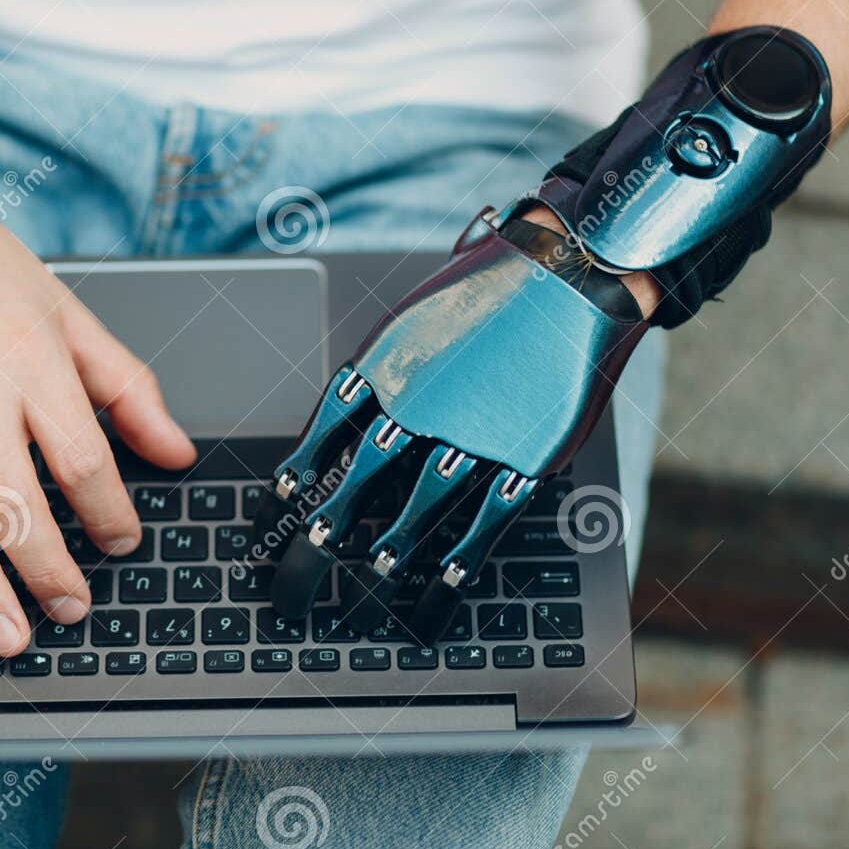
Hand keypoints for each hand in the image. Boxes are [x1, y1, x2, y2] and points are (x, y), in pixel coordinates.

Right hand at [0, 142, 195, 656]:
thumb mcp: (70, 315)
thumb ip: (127, 387)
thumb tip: (175, 449)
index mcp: (31, 363)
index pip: (80, 457)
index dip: (110, 511)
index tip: (123, 540)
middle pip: (16, 501)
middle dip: (50, 567)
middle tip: (74, 607)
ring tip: (6, 635)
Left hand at [263, 204, 655, 640]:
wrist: (570, 270)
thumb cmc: (488, 287)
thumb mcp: (415, 318)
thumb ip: (382, 370)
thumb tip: (348, 419)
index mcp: (387, 366)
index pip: (325, 432)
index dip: (299, 473)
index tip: (278, 502)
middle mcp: (422, 404)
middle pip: (362, 479)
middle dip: (330, 525)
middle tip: (308, 558)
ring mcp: (475, 433)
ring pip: (420, 506)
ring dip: (394, 544)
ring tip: (372, 574)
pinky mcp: (527, 454)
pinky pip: (486, 516)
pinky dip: (463, 553)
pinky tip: (443, 578)